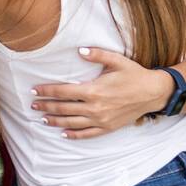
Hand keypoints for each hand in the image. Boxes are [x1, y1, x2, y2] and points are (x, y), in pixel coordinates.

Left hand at [30, 47, 174, 138]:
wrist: (153, 93)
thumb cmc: (134, 74)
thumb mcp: (116, 60)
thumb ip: (97, 55)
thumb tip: (80, 51)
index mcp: (94, 90)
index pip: (63, 91)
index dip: (47, 91)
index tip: (34, 91)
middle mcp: (94, 108)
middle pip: (63, 108)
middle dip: (46, 107)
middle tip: (33, 106)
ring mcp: (101, 120)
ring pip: (72, 123)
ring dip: (55, 121)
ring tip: (43, 120)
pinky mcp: (107, 128)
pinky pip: (87, 134)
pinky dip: (74, 135)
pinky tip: (64, 134)